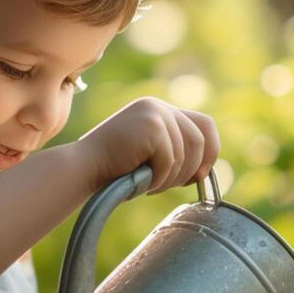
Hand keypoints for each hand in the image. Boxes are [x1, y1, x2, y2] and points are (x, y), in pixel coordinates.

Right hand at [72, 97, 219, 194]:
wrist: (83, 166)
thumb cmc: (114, 168)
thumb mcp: (149, 154)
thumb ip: (174, 152)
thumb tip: (205, 171)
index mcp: (159, 110)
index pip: (204, 124)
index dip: (211, 151)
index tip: (201, 175)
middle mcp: (159, 106)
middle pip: (199, 140)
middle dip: (190, 170)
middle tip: (172, 186)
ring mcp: (155, 114)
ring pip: (186, 154)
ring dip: (171, 178)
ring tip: (150, 185)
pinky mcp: (151, 128)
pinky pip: (170, 161)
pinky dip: (159, 178)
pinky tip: (141, 181)